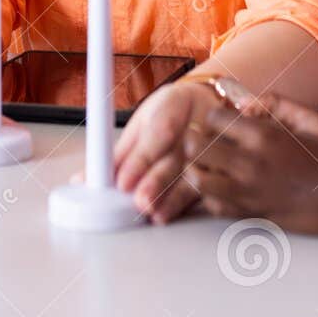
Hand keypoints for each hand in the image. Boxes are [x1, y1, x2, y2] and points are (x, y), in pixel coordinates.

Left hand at [114, 78, 217, 223]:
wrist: (209, 104)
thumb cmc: (172, 114)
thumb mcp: (144, 122)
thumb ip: (120, 152)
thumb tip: (87, 180)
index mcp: (179, 103)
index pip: (161, 132)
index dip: (141, 159)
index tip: (123, 182)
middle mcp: (203, 123)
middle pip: (179, 157)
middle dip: (157, 182)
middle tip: (140, 202)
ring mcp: (220, 146)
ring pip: (199, 175)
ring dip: (175, 198)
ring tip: (156, 214)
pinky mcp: (229, 168)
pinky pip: (214, 188)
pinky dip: (193, 204)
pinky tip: (179, 213)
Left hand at [183, 99, 317, 234]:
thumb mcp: (309, 118)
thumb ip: (274, 103)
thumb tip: (243, 103)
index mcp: (263, 136)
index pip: (212, 118)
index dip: (213, 117)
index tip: (221, 121)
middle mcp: (250, 164)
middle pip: (196, 148)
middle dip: (197, 140)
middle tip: (208, 140)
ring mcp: (248, 193)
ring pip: (198, 179)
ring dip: (198, 168)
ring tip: (210, 164)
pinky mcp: (251, 215)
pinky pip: (213, 206)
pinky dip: (210, 195)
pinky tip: (222, 186)